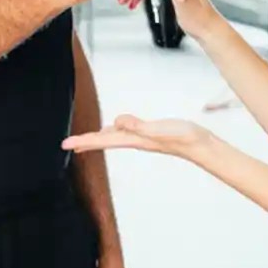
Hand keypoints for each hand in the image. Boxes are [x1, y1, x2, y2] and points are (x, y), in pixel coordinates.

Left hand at [63, 114, 214, 162]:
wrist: (201, 145)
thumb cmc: (184, 137)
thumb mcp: (160, 130)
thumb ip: (139, 126)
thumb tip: (116, 122)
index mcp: (133, 139)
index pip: (102, 140)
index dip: (83, 141)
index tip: (65, 144)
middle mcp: (134, 140)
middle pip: (103, 141)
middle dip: (85, 142)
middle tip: (66, 144)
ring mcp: (142, 138)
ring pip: (113, 138)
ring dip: (97, 139)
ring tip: (85, 140)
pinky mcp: (149, 133)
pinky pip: (125, 132)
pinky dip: (114, 131)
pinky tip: (114, 129)